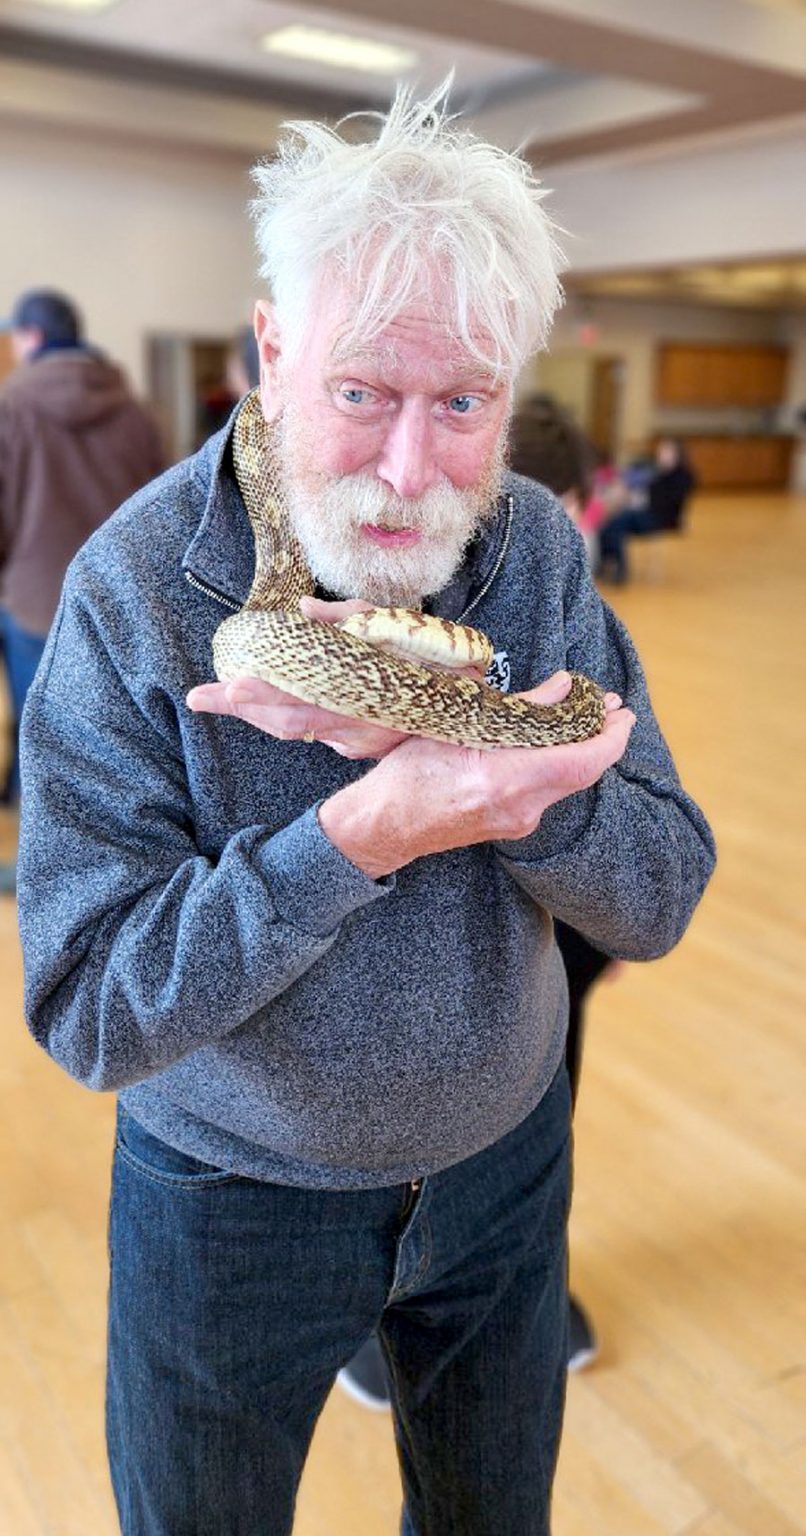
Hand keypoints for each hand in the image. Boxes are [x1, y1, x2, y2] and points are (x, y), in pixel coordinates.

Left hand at [186, 597, 411, 759]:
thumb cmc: (431, 655)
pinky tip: (263, 705)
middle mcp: (354, 725)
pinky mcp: (359, 747)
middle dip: (241, 707)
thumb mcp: (396, 625)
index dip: (264, 694)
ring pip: (294, 730)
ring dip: (256, 715)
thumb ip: (347, 618)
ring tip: (219, 697)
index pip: (300, 697)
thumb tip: (304, 608)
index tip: (232, 684)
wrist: (468, 705)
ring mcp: (355, 740)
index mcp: (361, 692)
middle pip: (285, 721)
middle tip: (199, 697)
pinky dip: (285, 718)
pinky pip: (314, 733)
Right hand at [318, 673, 633, 878]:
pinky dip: (556, 765)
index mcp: (507, 779)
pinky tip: (550, 742)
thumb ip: (519, 709)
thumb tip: (563, 688)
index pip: (582, 761)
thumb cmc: (410, 773)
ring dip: (579, 750)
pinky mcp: (511, 825)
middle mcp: (521, 807)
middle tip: (609, 707)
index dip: (611, 738)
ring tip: (583, 717)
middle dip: (600, 738)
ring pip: (565, 782)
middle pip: (581, 772)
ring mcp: (518, 821)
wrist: (384, 825)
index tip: (623, 714)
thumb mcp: (459, 727)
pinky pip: (547, 791)